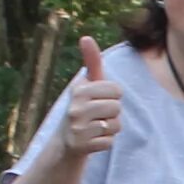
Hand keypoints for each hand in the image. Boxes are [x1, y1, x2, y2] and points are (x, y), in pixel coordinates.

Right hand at [59, 36, 122, 163]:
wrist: (65, 142)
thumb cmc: (83, 107)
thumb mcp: (86, 84)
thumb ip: (91, 61)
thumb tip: (86, 37)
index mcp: (78, 89)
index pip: (116, 89)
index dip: (113, 96)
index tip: (99, 99)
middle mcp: (75, 107)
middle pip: (117, 107)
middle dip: (113, 113)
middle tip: (97, 116)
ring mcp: (77, 128)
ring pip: (116, 125)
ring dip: (110, 128)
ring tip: (95, 127)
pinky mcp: (82, 146)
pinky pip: (110, 142)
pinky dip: (105, 142)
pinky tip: (92, 140)